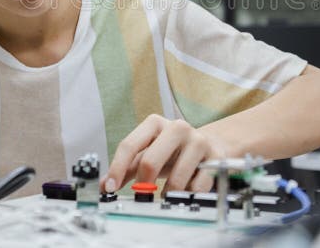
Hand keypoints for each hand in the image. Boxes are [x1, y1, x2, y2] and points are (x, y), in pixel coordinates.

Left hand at [101, 114, 226, 193]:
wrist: (209, 146)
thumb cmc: (172, 152)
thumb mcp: (148, 154)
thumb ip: (127, 168)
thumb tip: (104, 186)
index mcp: (154, 123)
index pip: (129, 145)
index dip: (117, 169)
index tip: (110, 188)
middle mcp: (177, 127)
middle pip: (150, 161)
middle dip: (143, 184)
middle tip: (142, 195)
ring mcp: (198, 140)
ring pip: (176, 178)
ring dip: (168, 194)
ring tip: (166, 196)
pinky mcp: (215, 157)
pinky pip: (198, 186)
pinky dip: (189, 195)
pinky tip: (188, 191)